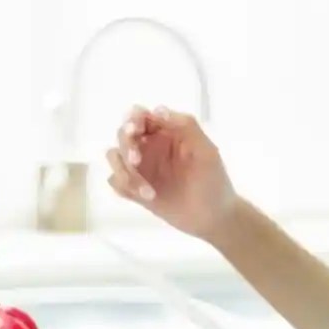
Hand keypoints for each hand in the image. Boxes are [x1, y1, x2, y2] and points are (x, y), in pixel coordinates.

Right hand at [105, 105, 239, 240]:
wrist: (213, 218)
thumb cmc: (213, 181)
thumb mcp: (206, 151)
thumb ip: (186, 126)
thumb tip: (158, 109)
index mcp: (166, 132)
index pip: (141, 116)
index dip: (134, 119)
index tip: (136, 130)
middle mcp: (150, 146)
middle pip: (123, 134)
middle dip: (126, 146)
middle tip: (136, 161)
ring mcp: (141, 168)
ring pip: (115, 157)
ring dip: (124, 171)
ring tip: (147, 192)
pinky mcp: (134, 188)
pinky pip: (115, 181)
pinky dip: (124, 187)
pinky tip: (146, 197)